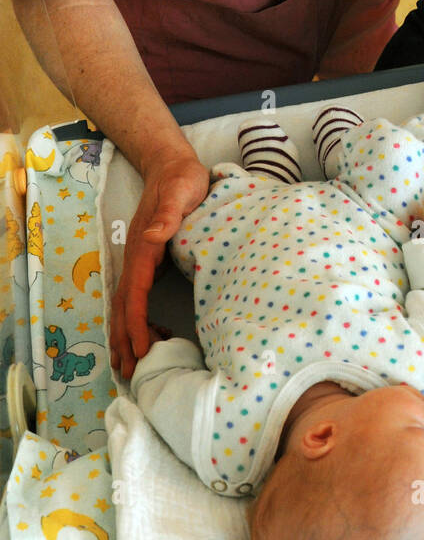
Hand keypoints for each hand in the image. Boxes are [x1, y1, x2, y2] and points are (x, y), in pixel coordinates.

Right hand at [110, 149, 209, 379]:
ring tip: (129, 366)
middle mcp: (137, 258)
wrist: (172, 166)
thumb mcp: (180, 191)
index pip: (136, 293)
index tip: (141, 349)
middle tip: (129, 372)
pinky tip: (146, 338)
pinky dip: (136, 322)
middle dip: (124, 339)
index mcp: (144, 248)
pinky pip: (136, 299)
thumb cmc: (182, 180)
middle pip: (125, 306)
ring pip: (127, 305)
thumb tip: (153, 237)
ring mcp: (140, 262)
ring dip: (126, 335)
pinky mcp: (148, 263)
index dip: (137, 323)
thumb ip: (168, 213)